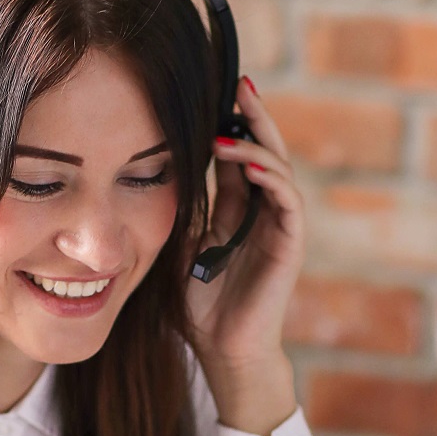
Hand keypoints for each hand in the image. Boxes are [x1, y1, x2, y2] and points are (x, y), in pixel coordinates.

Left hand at [187, 77, 301, 435]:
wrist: (220, 352)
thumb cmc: (198, 307)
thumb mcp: (176, 247)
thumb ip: (176, 211)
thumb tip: (147, 170)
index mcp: (235, 209)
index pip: (235, 154)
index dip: (227, 123)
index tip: (211, 90)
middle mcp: (261, 211)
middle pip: (263, 150)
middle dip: (253, 116)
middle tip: (239, 83)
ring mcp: (278, 227)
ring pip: (278, 169)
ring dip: (257, 146)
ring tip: (230, 130)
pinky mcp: (289, 246)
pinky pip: (287, 203)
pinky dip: (272, 180)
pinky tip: (251, 166)